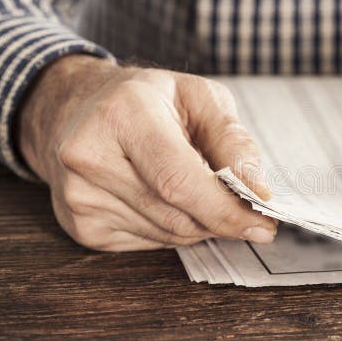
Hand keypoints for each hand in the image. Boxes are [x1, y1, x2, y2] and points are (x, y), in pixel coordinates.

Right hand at [16, 55, 276, 250]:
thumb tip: (258, 192)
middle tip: (247, 211)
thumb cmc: (149, 100)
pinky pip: (149, 242)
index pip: (179, 181)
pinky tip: (164, 198)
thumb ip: (233, 141)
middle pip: (176, 214)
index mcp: (123, 113)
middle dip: (221, 218)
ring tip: (197, 190)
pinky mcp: (80, 225)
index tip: (264, 224)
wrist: (77, 107)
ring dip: (199, 223)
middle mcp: (90, 155)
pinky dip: (172, 228)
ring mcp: (79, 195)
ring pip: (168, 234)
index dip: (226, 210)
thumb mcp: (201, 97)